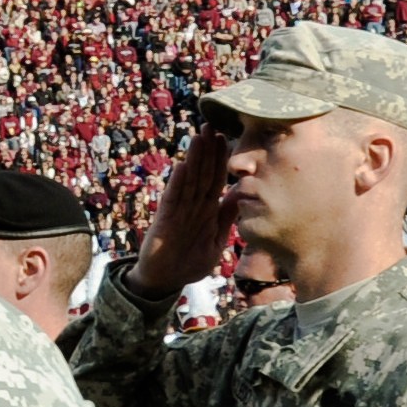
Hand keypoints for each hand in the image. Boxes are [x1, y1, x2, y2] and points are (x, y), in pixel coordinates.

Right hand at [132, 126, 235, 299]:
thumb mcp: (216, 241)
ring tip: (198, 136)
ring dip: (194, 159)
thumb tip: (242, 194)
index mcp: (206, 210)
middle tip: (211, 125)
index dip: (221, 159)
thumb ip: (226, 218)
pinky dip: (177, 184)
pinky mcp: (165, 222)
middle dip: (207, 150)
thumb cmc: (189, 263)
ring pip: (189, 181)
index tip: (226, 137)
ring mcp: (178, 213)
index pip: (216, 179)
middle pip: (202, 173)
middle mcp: (192, 207)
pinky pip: (173, 200)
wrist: (164, 282)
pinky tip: (182, 167)